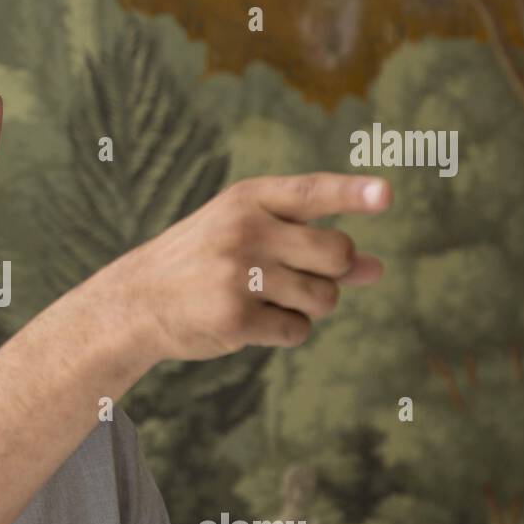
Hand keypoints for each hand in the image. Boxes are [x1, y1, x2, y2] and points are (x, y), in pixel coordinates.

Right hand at [102, 173, 391, 361]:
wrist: (137, 301)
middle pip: (336, 253)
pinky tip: (253, 322)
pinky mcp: (234, 317)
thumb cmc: (204, 264)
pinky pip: (296, 330)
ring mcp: (237, 274)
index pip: (311, 192)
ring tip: (272, 300)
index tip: (387, 195)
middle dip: (335, 272)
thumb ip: (311, 246)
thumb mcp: (251, 239)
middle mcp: (243, 231)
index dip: (352, 193)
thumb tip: (376, 268)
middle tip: (305, 277)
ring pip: (324, 297)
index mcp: (247, 200)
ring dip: (311, 307)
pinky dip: (285, 331)